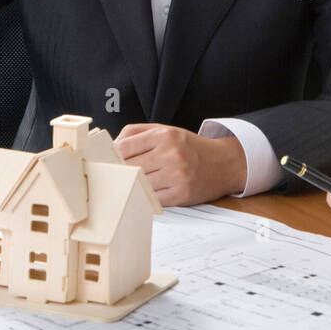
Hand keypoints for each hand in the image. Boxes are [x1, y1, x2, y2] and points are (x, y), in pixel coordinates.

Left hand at [114, 123, 246, 205]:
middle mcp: (171, 154)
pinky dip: (147, 197)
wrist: (224, 163)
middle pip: (129, 167)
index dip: (111, 156)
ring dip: (133, 186)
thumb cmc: (189, 147)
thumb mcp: (165, 130)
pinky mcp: (181, 194)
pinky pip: (153, 199)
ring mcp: (177, 175)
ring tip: (132, 184)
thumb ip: (136, 133)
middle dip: (121, 172)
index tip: (107, 162)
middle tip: (114, 176)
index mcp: (164, 135)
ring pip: (140, 184)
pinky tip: (149, 192)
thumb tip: (110, 146)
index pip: (124, 148)